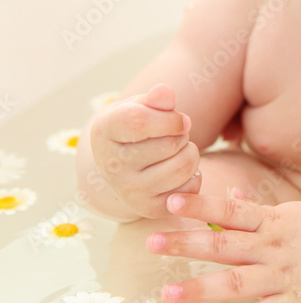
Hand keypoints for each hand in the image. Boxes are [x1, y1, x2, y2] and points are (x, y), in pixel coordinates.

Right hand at [89, 83, 201, 218]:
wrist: (122, 165)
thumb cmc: (134, 127)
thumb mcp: (139, 105)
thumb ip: (154, 98)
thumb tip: (166, 94)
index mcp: (105, 132)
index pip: (139, 121)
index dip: (170, 118)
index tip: (180, 119)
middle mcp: (113, 166)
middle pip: (170, 144)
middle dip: (181, 133)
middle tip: (173, 135)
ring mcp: (130, 191)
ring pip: (184, 165)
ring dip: (190, 152)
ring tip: (177, 150)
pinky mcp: (150, 209)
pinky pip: (191, 187)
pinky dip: (193, 175)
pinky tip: (176, 169)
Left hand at [145, 189, 300, 302]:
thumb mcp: (287, 210)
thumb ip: (255, 210)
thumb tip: (229, 196)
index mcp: (270, 221)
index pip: (228, 211)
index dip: (200, 206)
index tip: (170, 203)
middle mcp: (271, 247)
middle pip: (222, 246)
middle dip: (185, 245)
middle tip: (150, 243)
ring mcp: (280, 275)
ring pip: (234, 283)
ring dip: (198, 289)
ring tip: (167, 293)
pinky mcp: (290, 299)